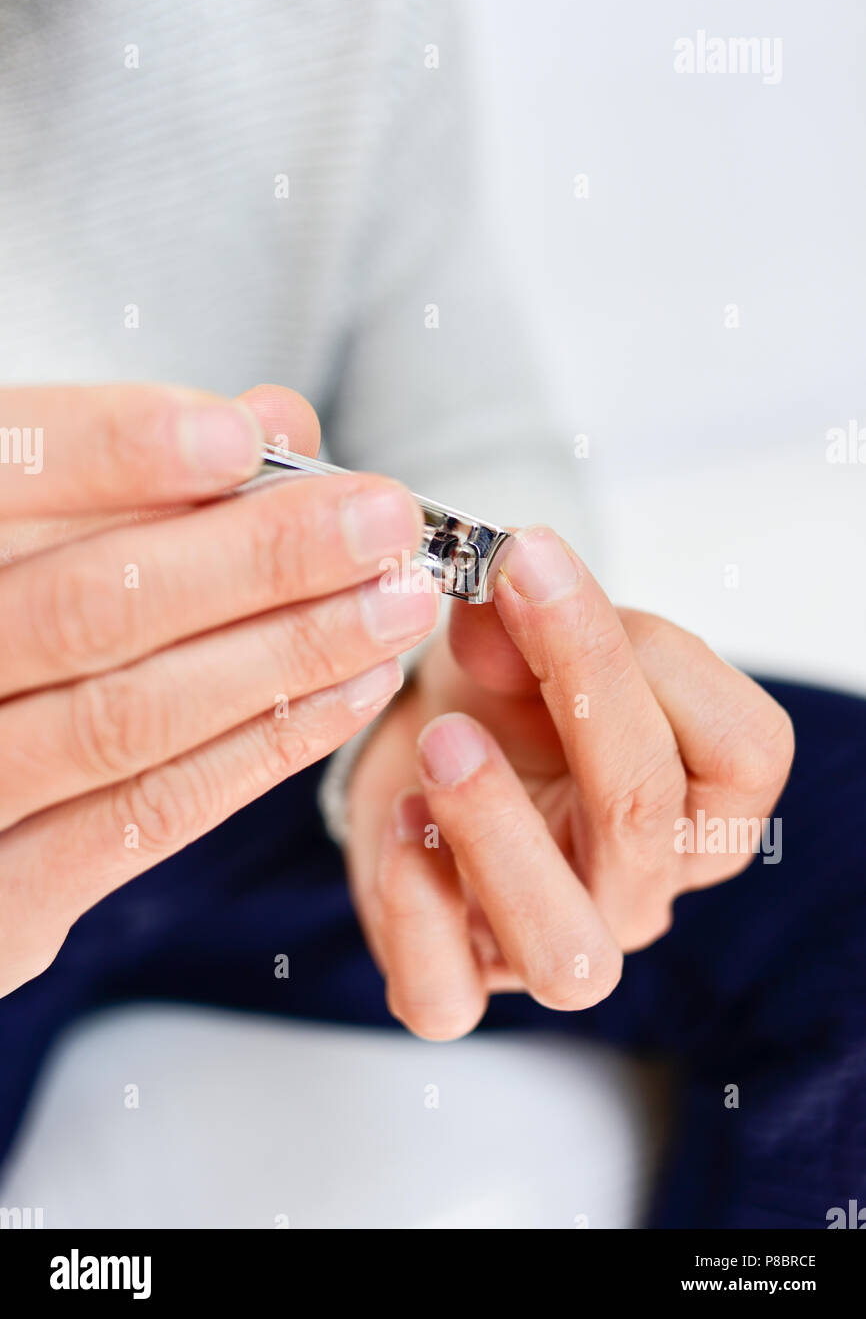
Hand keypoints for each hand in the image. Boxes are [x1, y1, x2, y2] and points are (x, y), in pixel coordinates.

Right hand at [0, 382, 437, 996]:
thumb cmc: (8, 627)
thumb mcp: (33, 540)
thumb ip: (133, 481)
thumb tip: (276, 419)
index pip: (1, 484)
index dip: (115, 453)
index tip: (242, 435)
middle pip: (89, 609)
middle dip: (256, 559)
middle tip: (383, 520)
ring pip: (133, 716)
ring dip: (290, 654)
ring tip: (396, 602)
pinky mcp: (5, 904)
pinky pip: (150, 816)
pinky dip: (263, 749)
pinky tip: (353, 691)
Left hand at [346, 526, 794, 1039]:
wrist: (425, 749)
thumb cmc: (510, 698)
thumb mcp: (537, 636)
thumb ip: (531, 612)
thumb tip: (502, 588)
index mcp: (702, 804)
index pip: (739, 750)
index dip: (639, 650)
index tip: (535, 558)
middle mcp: (640, 888)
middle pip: (644, 823)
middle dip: (579, 701)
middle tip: (500, 608)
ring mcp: (551, 946)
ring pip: (567, 951)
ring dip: (498, 834)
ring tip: (444, 742)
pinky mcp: (459, 977)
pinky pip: (446, 997)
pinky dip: (414, 911)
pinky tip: (397, 820)